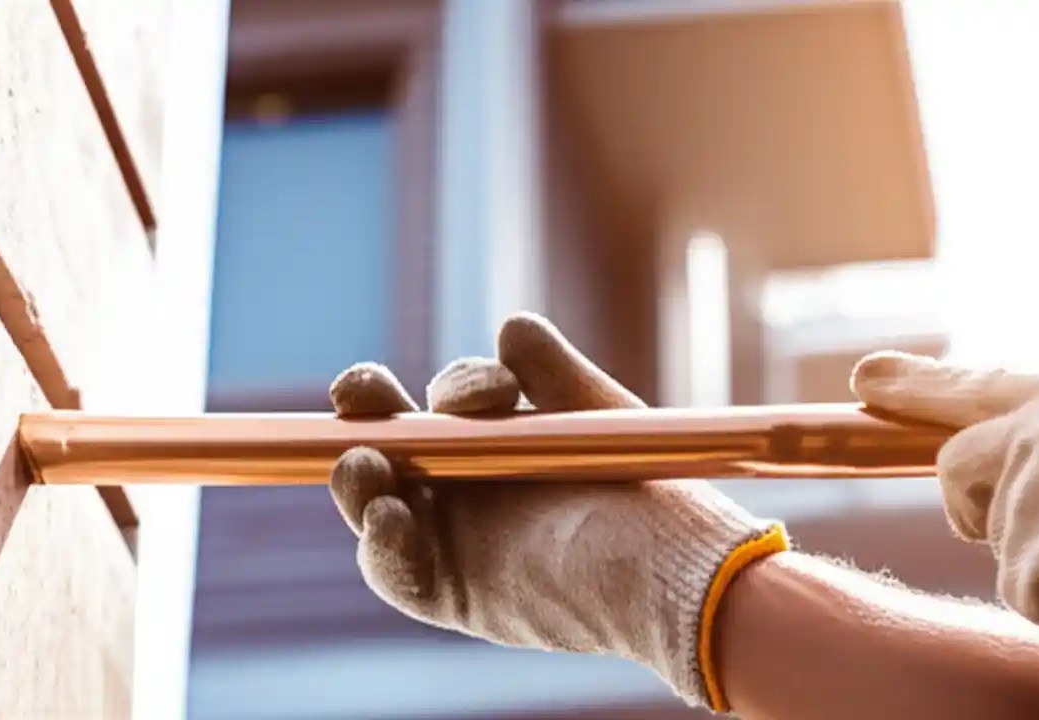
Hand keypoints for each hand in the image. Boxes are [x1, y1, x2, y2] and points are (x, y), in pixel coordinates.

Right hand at [326, 313, 788, 711]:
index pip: (428, 417)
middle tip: (357, 394)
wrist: (681, 564)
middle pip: (388, 457)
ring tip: (368, 462)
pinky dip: (383, 548)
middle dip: (365, 420)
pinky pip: (400, 577)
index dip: (402, 395)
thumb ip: (552, 372)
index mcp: (493, 454)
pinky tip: (390, 516)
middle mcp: (468, 500)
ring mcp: (459, 550)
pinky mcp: (461, 598)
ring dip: (358, 486)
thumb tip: (509, 327)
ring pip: (378, 513)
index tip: (437, 387)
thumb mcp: (598, 416)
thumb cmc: (653, 492)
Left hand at [850, 351, 1038, 688]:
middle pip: (956, 469)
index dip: (921, 384)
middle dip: (968, 502)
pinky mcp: (1030, 569)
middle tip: (982, 520)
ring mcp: (1030, 504)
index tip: (867, 377)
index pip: (981, 386)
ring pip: (1003, 542)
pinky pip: (1029, 592)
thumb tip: (1027, 470)